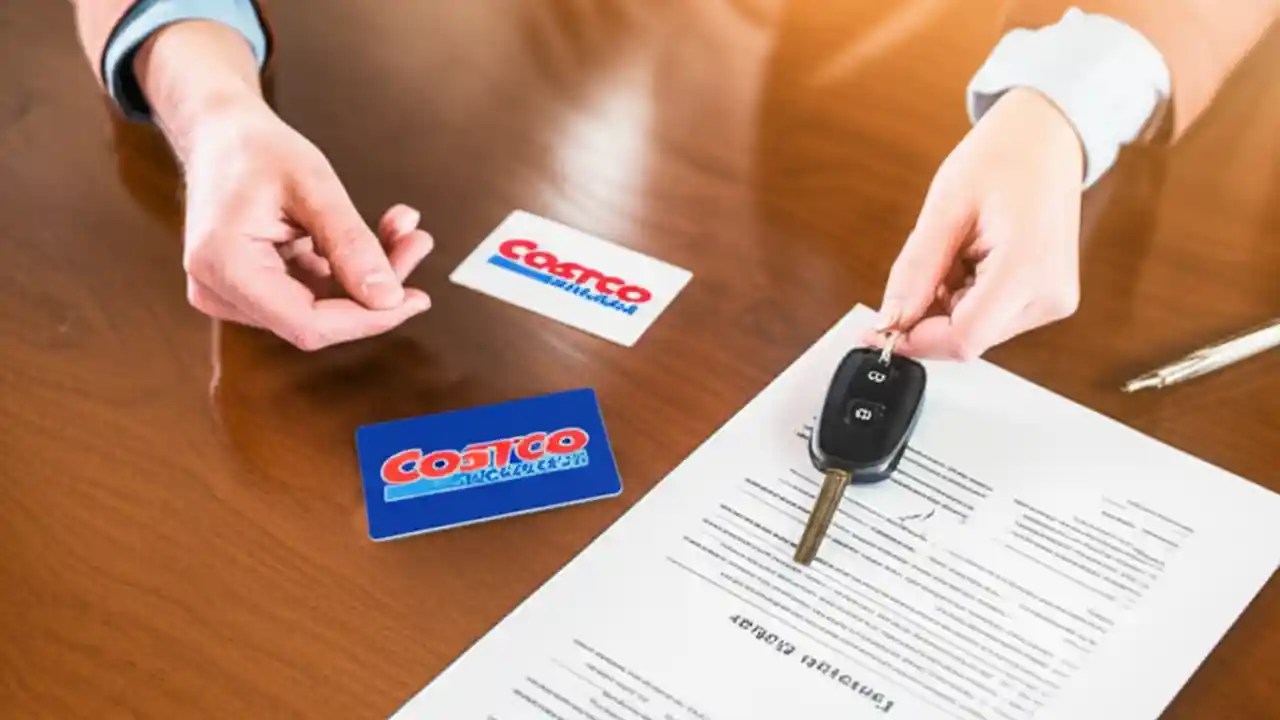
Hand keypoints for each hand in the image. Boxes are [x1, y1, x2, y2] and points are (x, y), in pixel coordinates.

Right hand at [135, 22, 431, 350]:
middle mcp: (219, 291)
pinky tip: (380, 235)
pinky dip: (348, 267)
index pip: (308, 324)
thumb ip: (351, 244)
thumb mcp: (313, 185)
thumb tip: (389, 300)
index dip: (367, 319)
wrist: (219, 133)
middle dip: (375, 289)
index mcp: (223, 266)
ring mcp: (231, 294)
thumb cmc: (254, 148)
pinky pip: (311, 293)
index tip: (414, 298)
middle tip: (417, 245)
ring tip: (403, 230)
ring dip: (368, 275)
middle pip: (317, 319)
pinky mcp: (250, 289)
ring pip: (321, 308)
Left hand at [864, 88, 1084, 359]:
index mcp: (1028, 270)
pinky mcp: (1049, 299)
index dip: (915, 341)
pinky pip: (991, 317)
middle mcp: (1050, 296)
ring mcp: (1053, 300)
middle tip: (929, 260)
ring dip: (948, 302)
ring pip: (976, 330)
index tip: (879, 331)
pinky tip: (973, 256)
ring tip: (960, 247)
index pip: (963, 339)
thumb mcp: (945, 208)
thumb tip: (890, 320)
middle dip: (930, 313)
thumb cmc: (1004, 156)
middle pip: (967, 338)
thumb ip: (915, 271)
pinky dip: (966, 296)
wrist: (1047, 137)